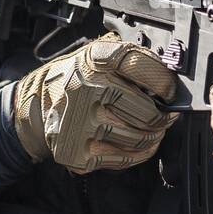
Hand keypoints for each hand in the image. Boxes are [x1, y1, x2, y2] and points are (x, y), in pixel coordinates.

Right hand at [13, 33, 178, 173]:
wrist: (40, 101)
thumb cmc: (80, 77)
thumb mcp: (101, 54)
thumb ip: (133, 60)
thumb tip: (172, 77)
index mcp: (95, 59)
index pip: (144, 68)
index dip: (165, 83)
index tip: (171, 92)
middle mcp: (86, 89)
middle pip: (148, 113)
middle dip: (163, 117)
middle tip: (166, 116)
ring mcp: (79, 123)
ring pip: (139, 138)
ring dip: (153, 137)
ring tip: (152, 130)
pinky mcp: (76, 151)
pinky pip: (124, 158)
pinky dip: (139, 153)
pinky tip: (139, 144)